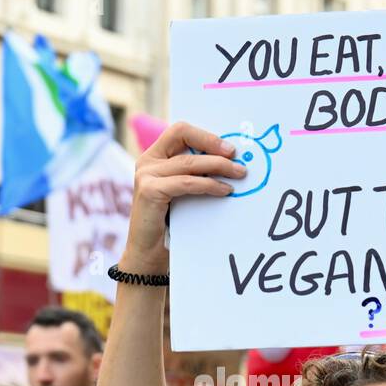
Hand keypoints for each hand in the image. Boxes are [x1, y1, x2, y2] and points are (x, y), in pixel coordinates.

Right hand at [118, 122, 245, 275]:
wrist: (148, 254)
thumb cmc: (168, 224)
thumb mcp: (181, 192)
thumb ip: (194, 174)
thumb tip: (228, 161)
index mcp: (154, 157)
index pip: (180, 131)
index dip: (206, 136)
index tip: (229, 148)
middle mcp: (147, 162)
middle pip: (184, 138)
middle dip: (214, 145)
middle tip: (237, 158)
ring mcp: (146, 175)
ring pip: (189, 163)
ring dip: (219, 167)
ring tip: (238, 174)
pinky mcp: (150, 191)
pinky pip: (187, 183)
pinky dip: (209, 185)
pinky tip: (225, 190)